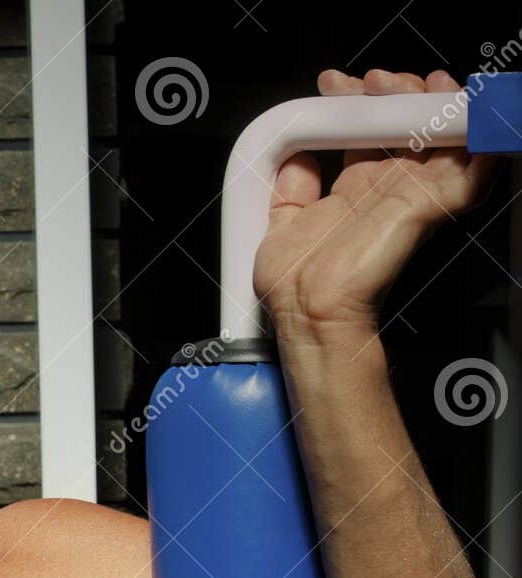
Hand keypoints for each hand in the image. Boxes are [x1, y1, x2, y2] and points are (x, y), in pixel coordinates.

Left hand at [252, 69, 497, 331]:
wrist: (306, 313)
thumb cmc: (295, 285)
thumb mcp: (281, 223)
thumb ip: (291, 188)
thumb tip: (293, 156)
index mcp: (357, 191)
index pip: (368, 133)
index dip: (357, 103)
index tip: (334, 83)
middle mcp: (387, 190)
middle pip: (409, 126)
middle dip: (396, 92)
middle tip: (373, 80)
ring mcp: (411, 197)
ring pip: (442, 137)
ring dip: (435, 102)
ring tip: (418, 81)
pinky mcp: (427, 208)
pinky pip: (470, 172)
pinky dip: (480, 140)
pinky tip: (474, 112)